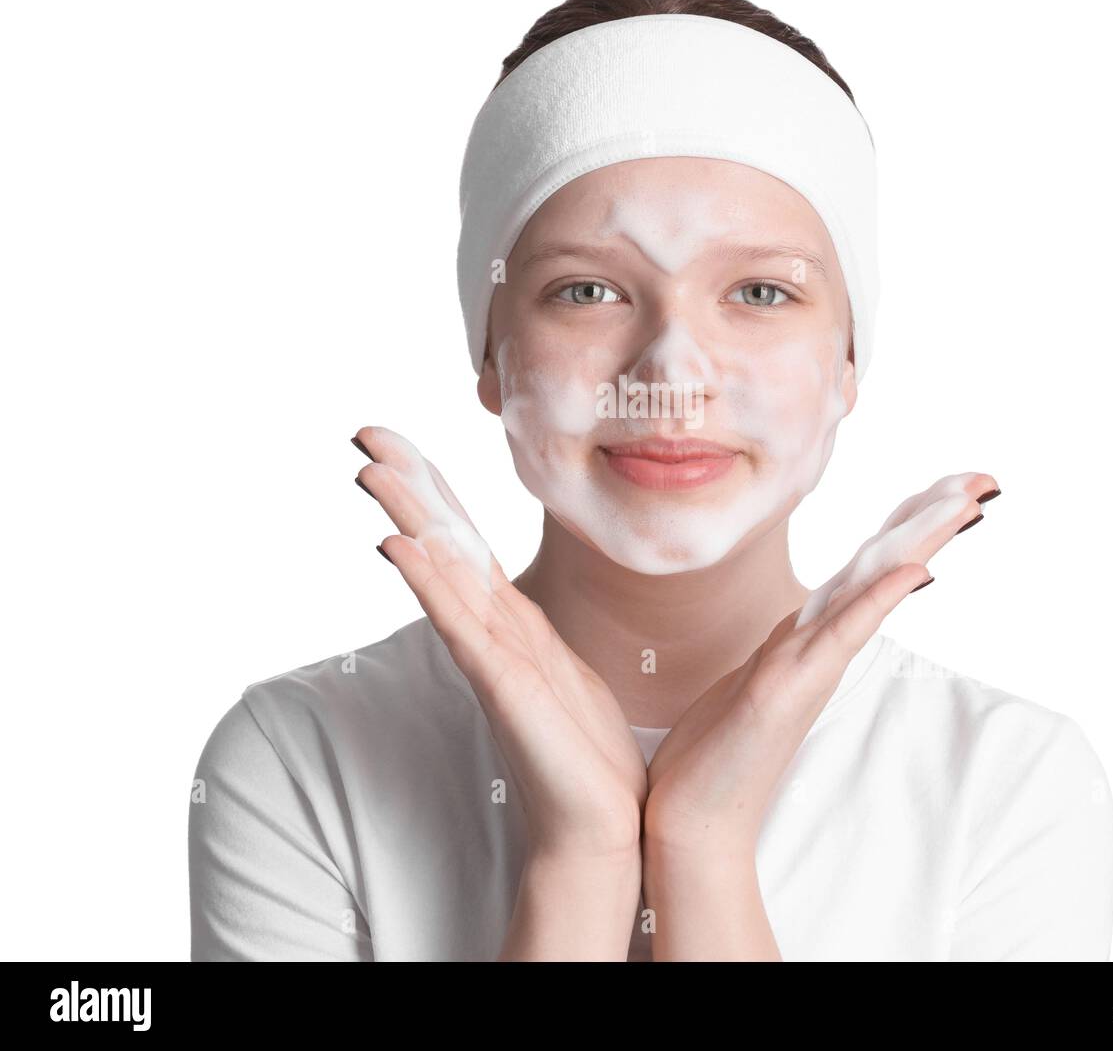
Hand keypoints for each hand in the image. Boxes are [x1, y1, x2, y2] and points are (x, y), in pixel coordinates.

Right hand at [351, 425, 647, 863]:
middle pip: (442, 544)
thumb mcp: (565, 670)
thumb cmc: (586, 755)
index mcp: (510, 623)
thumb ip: (532, 632)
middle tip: (364, 433)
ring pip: (443, 574)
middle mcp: (492, 633)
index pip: (463, 542)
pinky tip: (398, 546)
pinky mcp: (503, 687)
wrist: (600, 827)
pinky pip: (461, 625)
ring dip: (407, 519)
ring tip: (370, 471)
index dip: (431, 489)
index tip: (396, 441)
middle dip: (406, 486)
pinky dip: (430, 584)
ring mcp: (492, 658)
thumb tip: (515, 602)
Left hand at [643, 472, 999, 858]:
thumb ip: (784, 647)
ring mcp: (808, 668)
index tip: (950, 487)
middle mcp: (819, 648)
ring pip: (869, 587)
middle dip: (931, 519)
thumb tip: (799, 620)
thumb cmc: (714, 755)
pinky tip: (914, 571)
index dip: (907, 525)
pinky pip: (840, 634)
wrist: (689, 823)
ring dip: (917, 540)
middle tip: (985, 481)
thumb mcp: (751, 678)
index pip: (866, 568)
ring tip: (964, 502)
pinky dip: (877, 599)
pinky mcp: (785, 691)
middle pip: (882, 567)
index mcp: (809, 640)